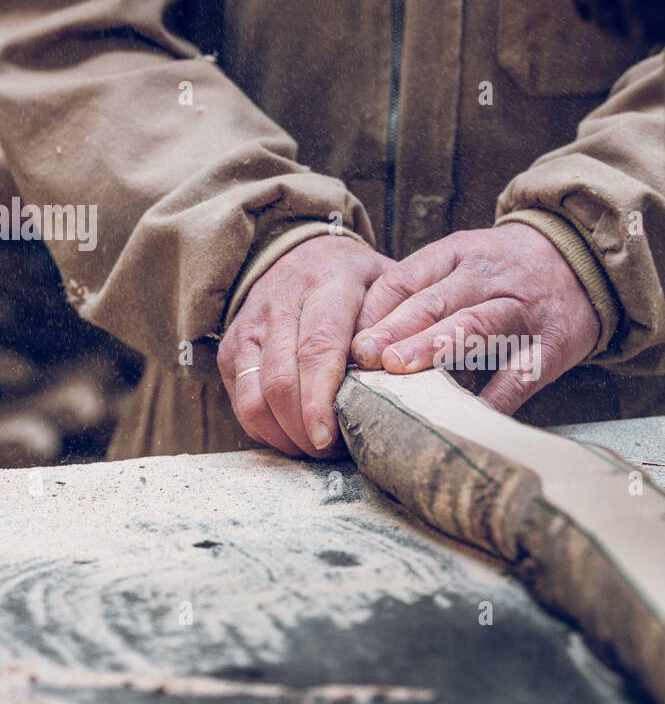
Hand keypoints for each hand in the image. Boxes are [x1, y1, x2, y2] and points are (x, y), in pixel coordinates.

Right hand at [218, 234, 389, 456]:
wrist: (302, 252)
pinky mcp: (230, 348)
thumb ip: (394, 322)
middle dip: (303, 428)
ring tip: (312, 448)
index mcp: (325, 285)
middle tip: (330, 451)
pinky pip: (241, 401)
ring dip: (282, 434)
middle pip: (281, 381)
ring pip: (254, 397)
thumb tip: (392, 369)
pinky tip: (292, 436)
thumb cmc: (356, 279)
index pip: (317, 348)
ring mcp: (249, 327)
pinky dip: (265, 429)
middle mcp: (280, 304)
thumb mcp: (388, 284)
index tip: (329, 437)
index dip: (319, 399)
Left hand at [351, 224, 599, 412]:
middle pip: (436, 301)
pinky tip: (469, 415)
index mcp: (457, 256)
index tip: (350, 341)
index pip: (407, 278)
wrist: (582, 259)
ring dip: (436, 348)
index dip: (376, 310)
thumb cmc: (504, 271)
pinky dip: (496, 396)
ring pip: (475, 326)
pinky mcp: (551, 345)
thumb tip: (362, 342)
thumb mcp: (461, 262)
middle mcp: (487, 279)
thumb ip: (419, 293)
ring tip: (400, 370)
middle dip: (397, 328)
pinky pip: (521, 373)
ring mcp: (521, 312)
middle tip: (365, 355)